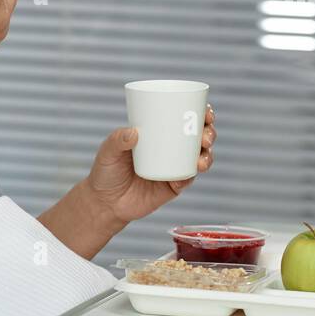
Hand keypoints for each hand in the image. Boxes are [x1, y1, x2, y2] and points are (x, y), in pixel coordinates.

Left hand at [85, 103, 215, 225]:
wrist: (105, 203)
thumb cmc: (106, 172)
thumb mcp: (108, 152)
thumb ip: (117, 141)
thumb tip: (134, 132)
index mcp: (158, 134)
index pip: (183, 119)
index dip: (201, 114)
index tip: (207, 112)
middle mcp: (170, 149)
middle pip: (198, 137)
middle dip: (209, 133)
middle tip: (205, 137)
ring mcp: (173, 168)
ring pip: (199, 158)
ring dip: (207, 155)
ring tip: (201, 157)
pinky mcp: (172, 187)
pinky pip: (187, 179)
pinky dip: (191, 175)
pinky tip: (189, 174)